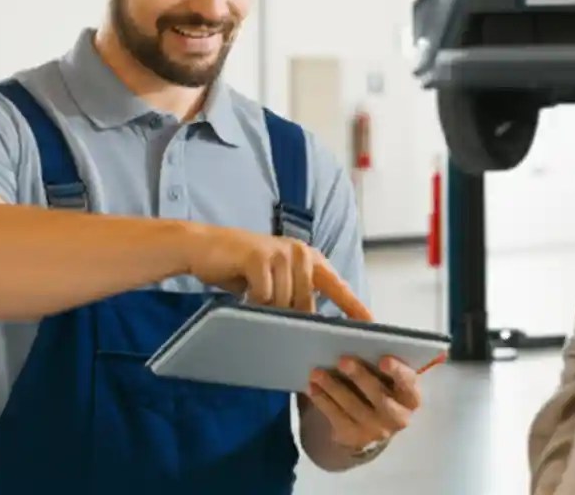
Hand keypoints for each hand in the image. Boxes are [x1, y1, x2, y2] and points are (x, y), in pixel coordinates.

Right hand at [185, 227, 372, 319]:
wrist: (202, 246)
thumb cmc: (239, 268)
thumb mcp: (275, 282)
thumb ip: (295, 297)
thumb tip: (311, 328)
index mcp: (309, 259)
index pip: (338, 286)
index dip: (355, 307)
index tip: (371, 326)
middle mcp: (300, 253)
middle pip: (306, 305)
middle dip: (292, 320)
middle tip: (273, 322)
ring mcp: (281, 252)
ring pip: (284, 303)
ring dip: (267, 310)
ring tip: (251, 300)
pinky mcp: (260, 257)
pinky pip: (264, 296)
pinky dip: (253, 302)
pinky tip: (243, 294)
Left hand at [306, 355, 421, 450]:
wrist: (373, 425)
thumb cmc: (381, 387)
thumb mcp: (387, 374)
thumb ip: (378, 354)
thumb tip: (356, 323)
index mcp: (411, 396)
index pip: (408, 383)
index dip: (397, 372)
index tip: (383, 359)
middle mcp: (398, 417)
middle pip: (379, 397)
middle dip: (360, 377)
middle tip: (342, 360)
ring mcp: (376, 430)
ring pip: (354, 408)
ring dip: (334, 388)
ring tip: (317, 372)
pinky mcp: (355, 438)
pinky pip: (337, 419)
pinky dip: (323, 402)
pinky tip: (313, 388)